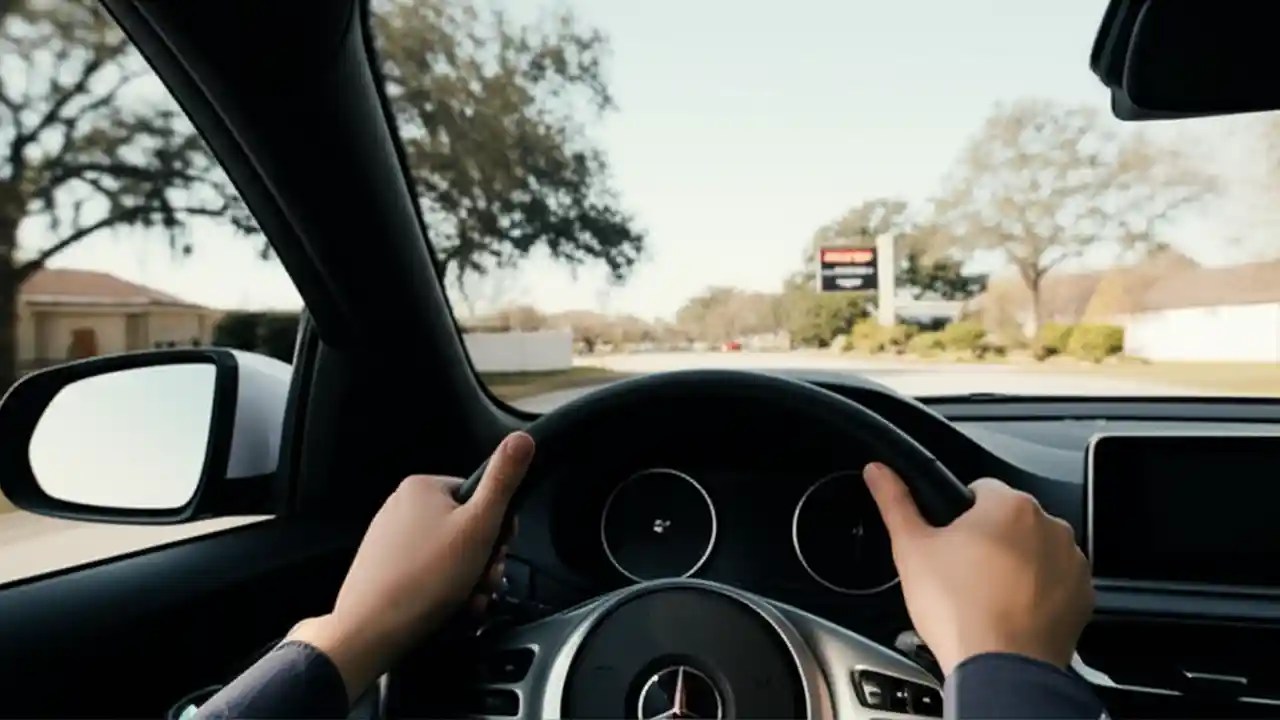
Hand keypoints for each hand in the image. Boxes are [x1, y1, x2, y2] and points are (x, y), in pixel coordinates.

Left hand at [291, 431, 534, 701]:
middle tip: (483, 583)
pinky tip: (448, 609)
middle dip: (483, 561)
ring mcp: (389, 539)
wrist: (371, 630)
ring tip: (466, 601)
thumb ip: (503, 481)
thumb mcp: (479, 525)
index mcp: (422, 487)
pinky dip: (444, 591)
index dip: (497, 527)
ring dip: (468, 580)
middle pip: (465, 529)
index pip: (479, 496)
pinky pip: (427, 573)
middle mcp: (401, 506)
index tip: (498, 552)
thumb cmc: (427, 577)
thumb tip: (522, 439)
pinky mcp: (384, 568)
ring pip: (449, 556)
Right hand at [863, 463, 1091, 674]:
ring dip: (1017, 564)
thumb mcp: (912, 549)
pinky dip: (1038, 592)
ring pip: (1035, 550)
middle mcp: (1050, 525)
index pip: (980, 490)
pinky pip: (1056, 582)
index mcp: (1008, 504)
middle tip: (964, 574)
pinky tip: (1012, 611)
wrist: (1001, 669)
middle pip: (1010, 521)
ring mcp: (1071, 561)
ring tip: (988, 597)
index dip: (958, 517)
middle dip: (990, 540)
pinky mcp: (1083, 595)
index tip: (950, 545)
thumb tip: (878, 471)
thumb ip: (895, 502)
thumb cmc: (958, 609)